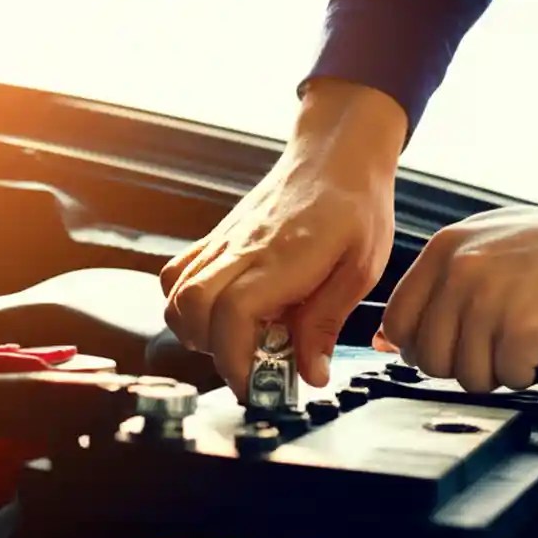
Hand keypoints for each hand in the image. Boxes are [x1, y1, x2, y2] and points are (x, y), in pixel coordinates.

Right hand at [160, 79, 406, 398]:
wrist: (336, 151)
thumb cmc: (355, 205)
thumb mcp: (362, 269)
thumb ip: (327, 322)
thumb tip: (310, 375)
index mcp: (284, 256)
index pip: (233, 313)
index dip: (236, 359)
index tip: (257, 385)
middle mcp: (242, 247)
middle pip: (191, 307)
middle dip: (214, 352)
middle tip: (252, 368)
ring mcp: (223, 241)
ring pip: (175, 295)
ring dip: (196, 332)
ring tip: (238, 342)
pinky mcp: (215, 238)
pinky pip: (176, 275)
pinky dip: (186, 306)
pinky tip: (223, 315)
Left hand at [376, 164, 537, 391]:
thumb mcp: (488, 245)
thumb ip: (442, 285)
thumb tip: (390, 339)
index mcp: (445, 251)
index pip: (397, 322)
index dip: (421, 347)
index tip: (450, 348)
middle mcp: (459, 273)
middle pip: (429, 358)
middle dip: (463, 364)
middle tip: (499, 348)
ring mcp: (489, 301)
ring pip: (467, 375)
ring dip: (500, 370)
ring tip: (528, 341)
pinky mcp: (522, 329)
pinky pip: (509, 378)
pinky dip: (531, 372)